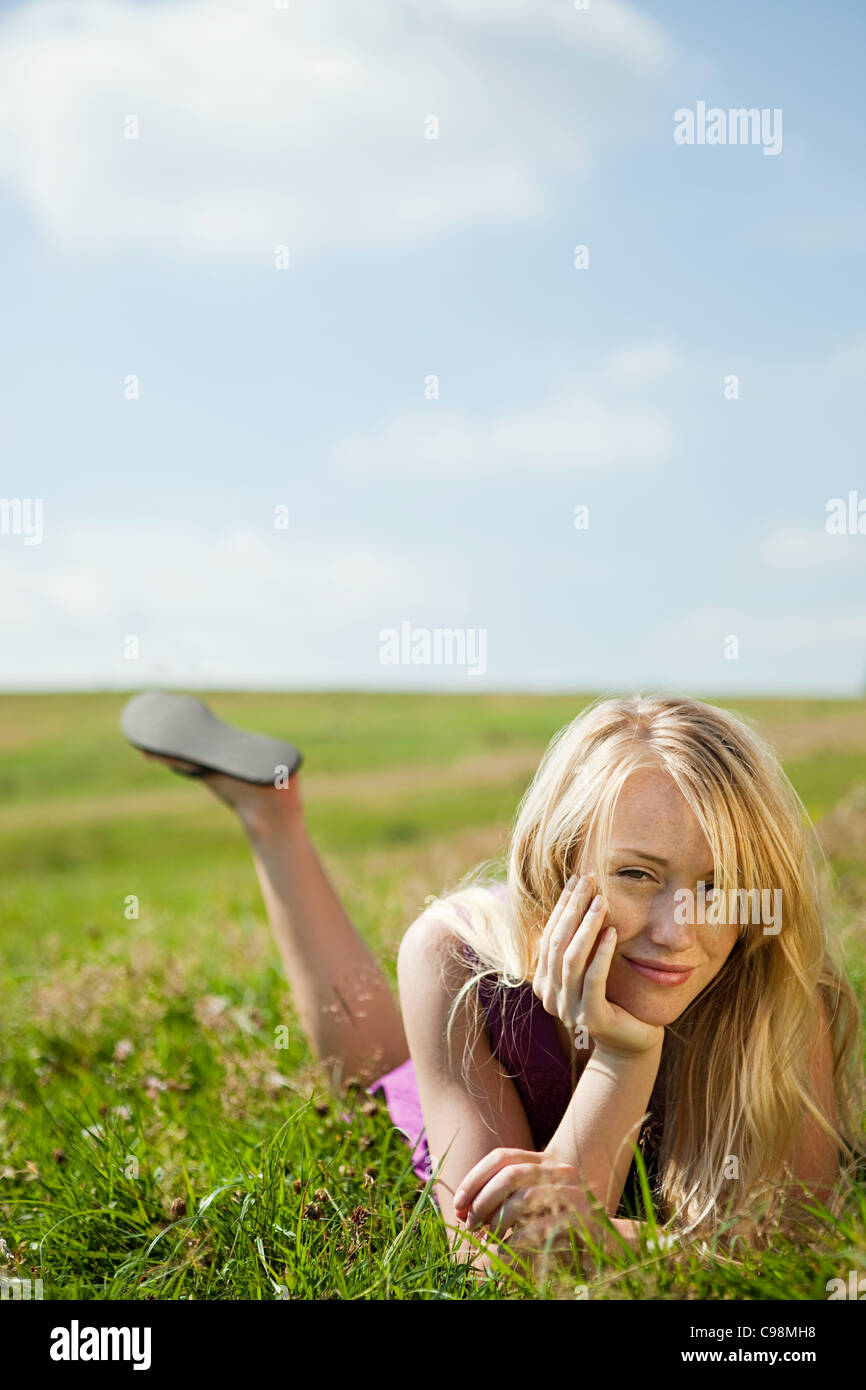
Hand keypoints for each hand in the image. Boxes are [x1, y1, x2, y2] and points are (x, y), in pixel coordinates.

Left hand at [452, 1147, 589, 1239]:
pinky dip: (517, 1240)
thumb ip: (502, 1199)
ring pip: (524, 1199)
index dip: (474, 1178)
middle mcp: (559, 1171)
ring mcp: (572, 1193)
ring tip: (489, 1237)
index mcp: (544, 1161)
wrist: (607, 1239)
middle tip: (469, 1224)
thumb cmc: (558, 1221)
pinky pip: (540, 1227)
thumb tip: (462, 1208)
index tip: (458, 1203)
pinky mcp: (580, 1220)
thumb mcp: (530, 1204)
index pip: (501, 1156)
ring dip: (498, 1221)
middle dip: (483, 1201)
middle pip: (510, 1175)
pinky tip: (506, 1250)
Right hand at [532, 873, 663, 1057]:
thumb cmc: (614, 999)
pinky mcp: (591, 1018)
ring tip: (602, 901)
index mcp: (545, 982)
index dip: (561, 907)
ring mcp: (568, 1009)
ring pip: (571, 959)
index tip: (576, 880)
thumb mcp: (592, 968)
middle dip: (572, 909)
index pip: (548, 936)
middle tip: (588, 882)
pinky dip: (602, 953)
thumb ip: (580, 946)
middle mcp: (551, 996)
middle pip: (557, 944)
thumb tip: (578, 901)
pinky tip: (613, 932)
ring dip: (586, 926)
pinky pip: (593, 979)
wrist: (632, 1042)